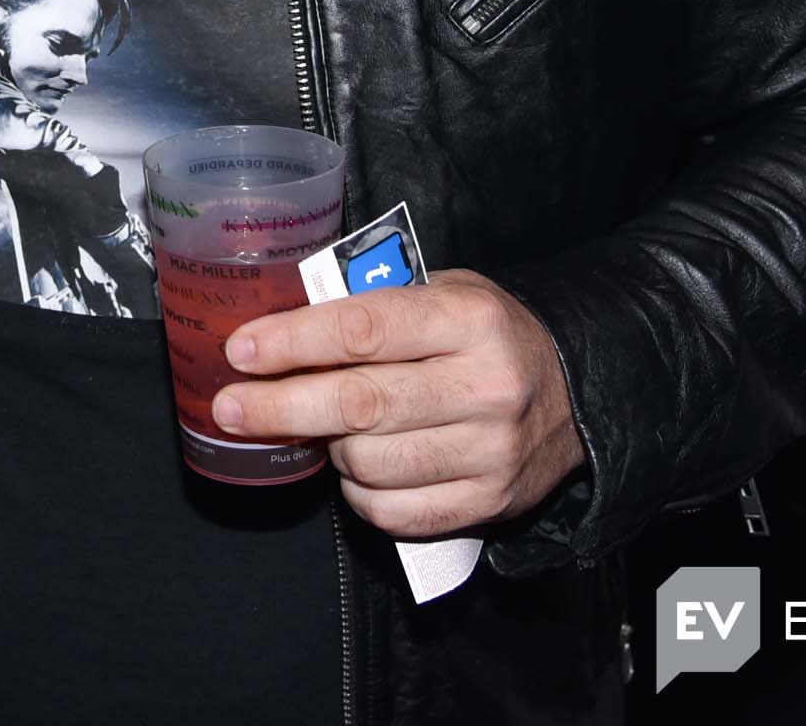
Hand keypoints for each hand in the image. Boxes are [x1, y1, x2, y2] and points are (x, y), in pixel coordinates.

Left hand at [212, 269, 583, 538]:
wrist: (577, 397)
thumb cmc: (484, 337)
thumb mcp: (443, 293)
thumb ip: (373, 308)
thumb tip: (278, 330)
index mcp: (469, 320)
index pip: (363, 330)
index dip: (293, 342)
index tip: (240, 351)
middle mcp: (485, 386)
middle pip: (359, 404)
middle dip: (279, 406)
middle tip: (228, 407)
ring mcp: (490, 452)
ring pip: (369, 462)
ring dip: (327, 448)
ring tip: (321, 429)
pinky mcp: (490, 503)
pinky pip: (393, 511)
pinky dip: (358, 494)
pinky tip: (358, 468)